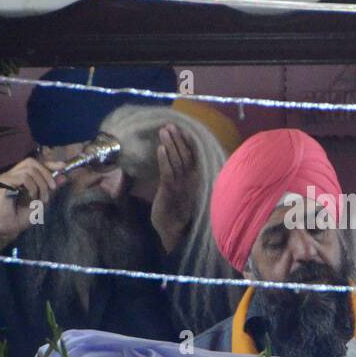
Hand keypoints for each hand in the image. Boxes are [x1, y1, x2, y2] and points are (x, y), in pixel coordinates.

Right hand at [0, 156, 63, 254]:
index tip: (62, 166)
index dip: (49, 163)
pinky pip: (24, 178)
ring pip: (30, 170)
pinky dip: (33, 188)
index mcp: (18, 177)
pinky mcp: (3, 182)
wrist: (7, 229)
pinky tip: (31, 198)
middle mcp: (11, 174)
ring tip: (42, 200)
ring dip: (41, 185)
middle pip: (31, 162)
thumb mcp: (41, 201)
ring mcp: (6, 177)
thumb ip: (50, 189)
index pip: (34, 163)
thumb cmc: (20, 218)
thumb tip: (63, 176)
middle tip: (53, 188)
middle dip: (46, 173)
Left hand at [150, 123, 197, 253]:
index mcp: (195, 179)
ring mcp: (182, 185)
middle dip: (178, 139)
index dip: (188, 142)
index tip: (182, 129)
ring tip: (164, 131)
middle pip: (186, 155)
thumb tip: (169, 161)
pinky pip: (168, 172)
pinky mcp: (171, 191)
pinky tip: (160, 148)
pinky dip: (164, 160)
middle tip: (170, 125)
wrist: (174, 231)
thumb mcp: (179, 190)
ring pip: (177, 161)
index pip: (194, 156)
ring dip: (170, 145)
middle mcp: (191, 180)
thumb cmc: (175, 211)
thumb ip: (177, 176)